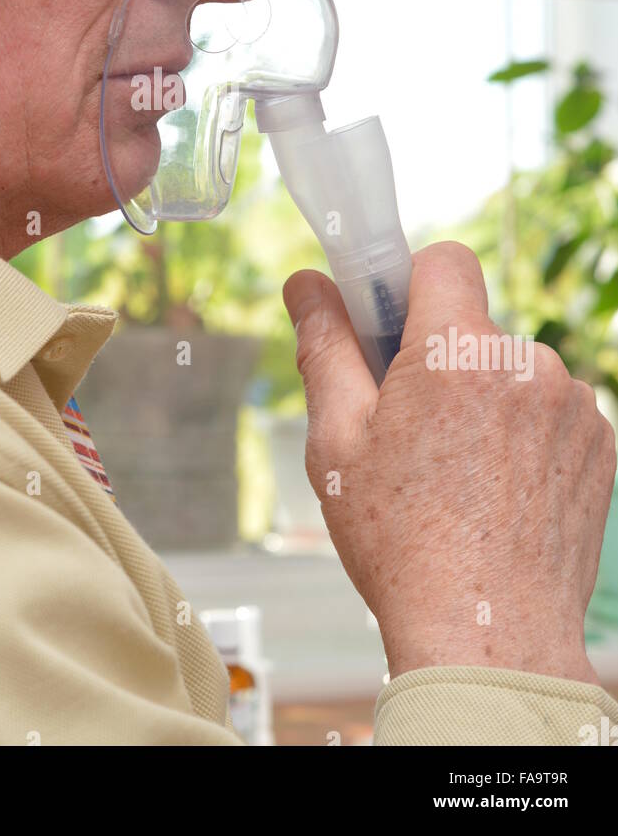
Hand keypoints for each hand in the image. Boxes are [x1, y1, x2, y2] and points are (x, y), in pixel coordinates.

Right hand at [283, 241, 616, 683]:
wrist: (488, 635)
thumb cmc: (403, 545)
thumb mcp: (337, 441)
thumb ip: (325, 346)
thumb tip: (306, 283)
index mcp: (456, 352)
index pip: (443, 260)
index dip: (409, 284)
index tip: (388, 326)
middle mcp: (527, 364)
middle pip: (474, 325)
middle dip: (441, 359)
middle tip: (409, 429)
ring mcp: (573, 405)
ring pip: (513, 370)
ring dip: (485, 400)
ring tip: (456, 476)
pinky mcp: (600, 444)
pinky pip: (550, 410)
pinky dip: (524, 435)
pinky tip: (497, 492)